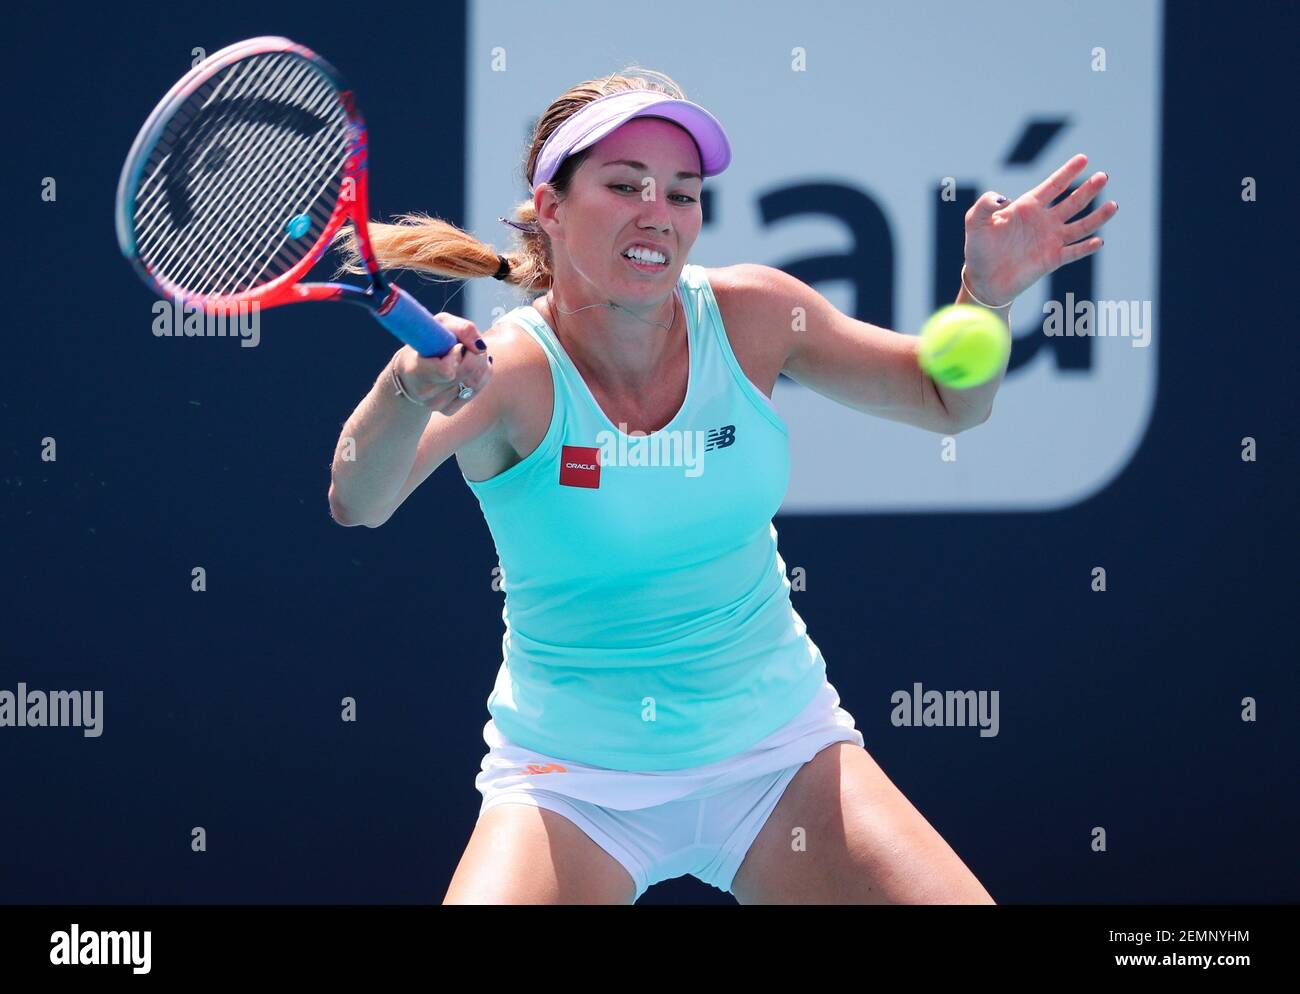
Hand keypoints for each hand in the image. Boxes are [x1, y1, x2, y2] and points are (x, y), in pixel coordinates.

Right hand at [392, 313, 491, 413]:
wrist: (412, 370)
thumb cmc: (427, 342)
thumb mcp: (440, 325)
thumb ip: (462, 329)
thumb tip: (481, 346)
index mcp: (416, 370)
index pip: (447, 371)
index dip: (457, 355)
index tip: (455, 346)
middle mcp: (424, 392)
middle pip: (467, 375)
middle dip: (476, 355)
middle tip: (468, 346)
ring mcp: (435, 404)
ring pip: (474, 383)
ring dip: (479, 365)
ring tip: (467, 356)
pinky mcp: (447, 410)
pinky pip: (476, 392)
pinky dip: (480, 377)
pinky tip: (470, 369)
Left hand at [963, 153, 1117, 306]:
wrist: (983, 279)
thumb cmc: (978, 248)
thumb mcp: (976, 221)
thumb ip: (986, 204)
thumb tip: (1005, 199)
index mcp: (1028, 207)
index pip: (1053, 185)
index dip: (1068, 172)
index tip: (1083, 158)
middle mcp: (1044, 221)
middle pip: (1072, 202)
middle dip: (1088, 189)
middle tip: (1103, 176)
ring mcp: (1051, 240)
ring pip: (1080, 226)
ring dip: (1097, 216)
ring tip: (1113, 205)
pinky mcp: (1052, 260)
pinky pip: (1073, 252)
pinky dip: (1086, 248)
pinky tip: (1098, 240)